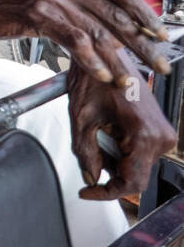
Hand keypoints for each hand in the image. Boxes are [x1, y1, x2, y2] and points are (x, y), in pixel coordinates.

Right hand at [0, 0, 172, 84]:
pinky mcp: (37, 14)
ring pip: (98, 32)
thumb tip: (107, 27)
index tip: (162, 37)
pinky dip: (92, 60)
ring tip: (131, 80)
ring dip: (119, 60)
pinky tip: (101, 74)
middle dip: (143, 45)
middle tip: (160, 66)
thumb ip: (76, 5)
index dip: (146, 16)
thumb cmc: (7, 6)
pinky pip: (74, 40)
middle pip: (116, 15)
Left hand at [67, 57, 174, 200]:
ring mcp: (164, 131)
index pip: (132, 183)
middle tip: (88, 151)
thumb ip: (86, 153)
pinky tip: (106, 129)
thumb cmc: (94, 78)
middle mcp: (161, 136)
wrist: (106, 53)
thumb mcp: (82, 118)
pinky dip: (120, 148)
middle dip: (108, 170)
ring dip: (113, 158)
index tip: (88, 192)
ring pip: (137, 163)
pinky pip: (140, 150)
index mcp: (143, 134)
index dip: (107, 193)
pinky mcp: (159, 127)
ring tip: (96, 132)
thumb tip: (92, 177)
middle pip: (135, 174)